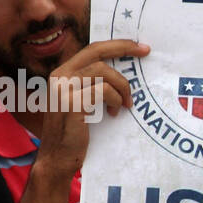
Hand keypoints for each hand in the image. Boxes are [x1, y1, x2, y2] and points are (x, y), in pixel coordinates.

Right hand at [34, 40, 148, 178]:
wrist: (57, 158)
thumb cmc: (73, 133)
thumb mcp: (81, 102)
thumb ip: (92, 85)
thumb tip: (122, 74)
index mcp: (62, 73)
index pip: (91, 49)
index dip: (116, 45)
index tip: (140, 46)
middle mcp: (60, 76)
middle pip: (96, 52)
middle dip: (124, 49)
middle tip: (146, 52)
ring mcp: (64, 88)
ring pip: (103, 71)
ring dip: (122, 86)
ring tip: (126, 104)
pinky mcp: (71, 103)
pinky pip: (103, 90)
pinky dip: (115, 100)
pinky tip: (114, 113)